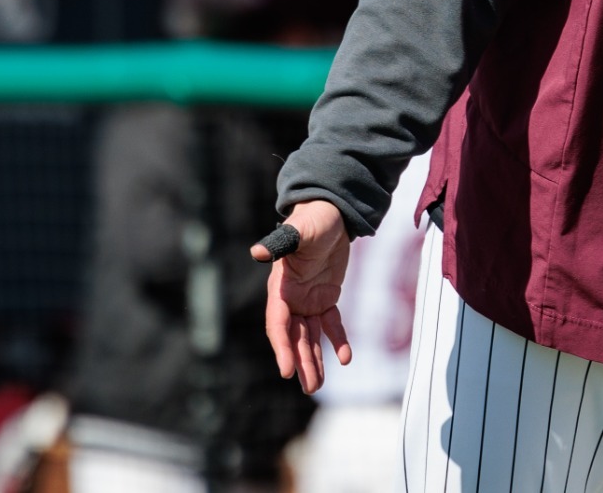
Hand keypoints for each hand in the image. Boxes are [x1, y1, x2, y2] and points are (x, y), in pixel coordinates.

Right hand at [250, 199, 352, 393]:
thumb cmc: (313, 222)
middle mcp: (291, 299)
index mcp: (280, 289)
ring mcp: (307, 301)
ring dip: (314, 360)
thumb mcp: (300, 233)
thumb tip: (257, 252)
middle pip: (294, 337)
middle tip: (309, 387)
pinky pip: (331, 324)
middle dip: (300, 362)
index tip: (288, 370)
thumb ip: (282, 243)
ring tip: (318, 385)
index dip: (282, 347)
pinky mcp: (326, 298)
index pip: (278, 324)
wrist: (331, 216)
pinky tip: (345, 358)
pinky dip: (337, 340)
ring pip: (309, 337)